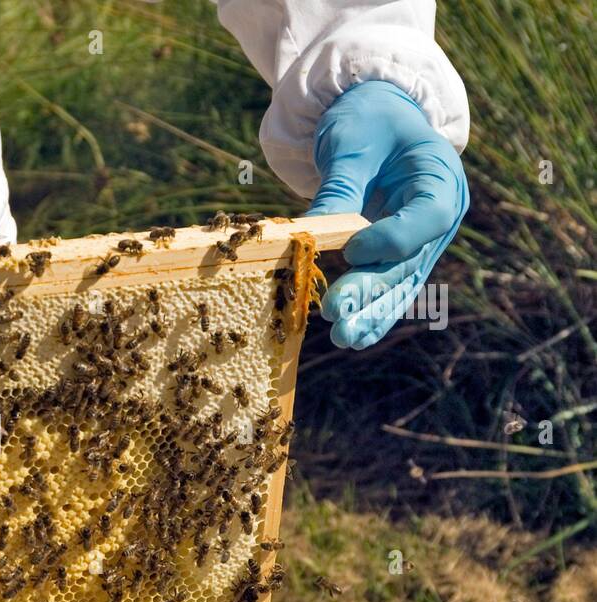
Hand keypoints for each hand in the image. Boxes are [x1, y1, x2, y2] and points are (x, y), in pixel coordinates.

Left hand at [307, 80, 468, 349]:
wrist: (376, 117)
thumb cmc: (368, 121)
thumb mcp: (351, 143)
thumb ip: (338, 189)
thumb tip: (307, 235)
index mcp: (441, 177)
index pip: (427, 217)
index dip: (392, 239)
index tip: (352, 250)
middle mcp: (441, 214)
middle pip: (411, 260)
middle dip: (372, 290)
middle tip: (337, 314)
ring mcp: (425, 240)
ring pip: (402, 284)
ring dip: (372, 313)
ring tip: (345, 337)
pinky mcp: (403, 256)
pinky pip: (391, 288)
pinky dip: (372, 312)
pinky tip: (354, 337)